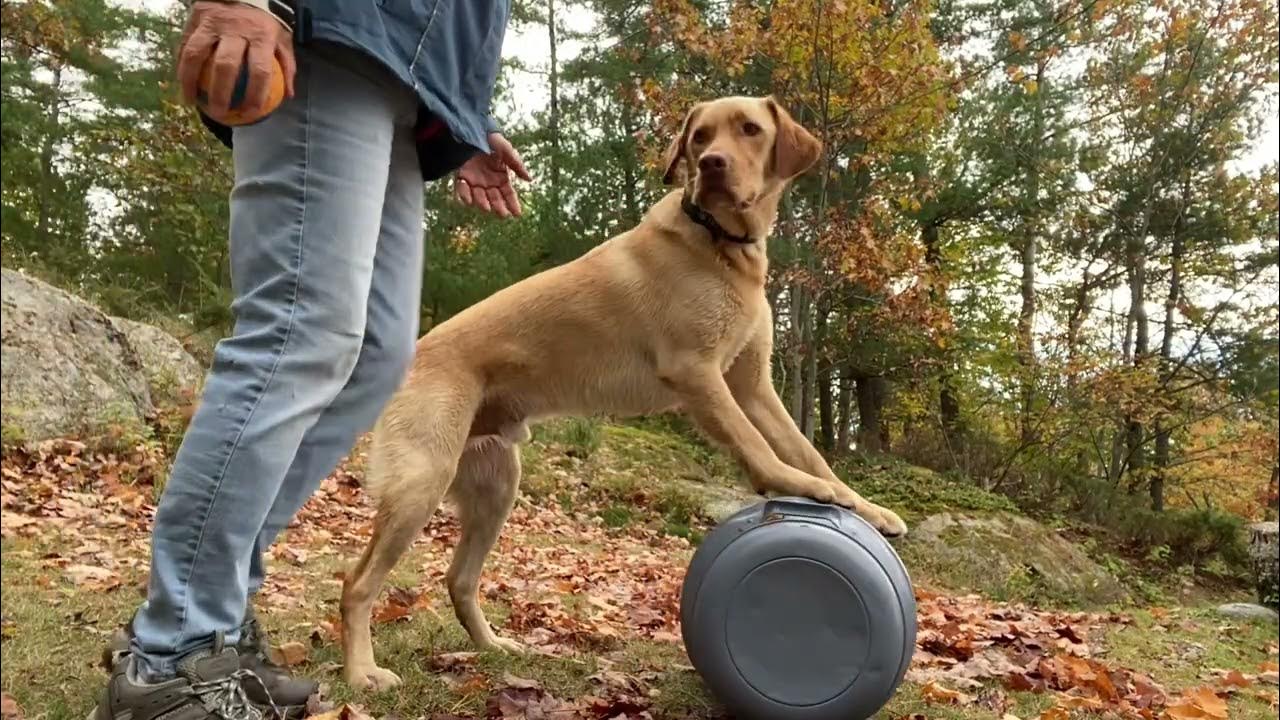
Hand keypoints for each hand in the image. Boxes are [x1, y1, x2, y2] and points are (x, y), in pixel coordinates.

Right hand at [177, 1, 296, 120]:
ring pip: (196, 54)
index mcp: (261, 36)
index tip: (251, 112)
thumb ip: (286, 66)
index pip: (260, 70)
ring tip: (191, 100)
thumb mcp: (282, 38)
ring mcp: (212, 23)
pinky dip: (181, 65)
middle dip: (221, 93)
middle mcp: (235, 29)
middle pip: (225, 65)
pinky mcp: (196, 19)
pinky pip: (185, 45)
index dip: (256, 94)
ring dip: (190, 80)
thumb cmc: (264, 21)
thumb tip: (289, 95)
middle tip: (220, 113)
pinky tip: (182, 83)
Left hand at [454, 133, 532, 217]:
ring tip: (487, 207)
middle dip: (498, 206)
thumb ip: (517, 165)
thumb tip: (529, 179)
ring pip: (479, 197)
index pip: (508, 193)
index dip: (513, 203)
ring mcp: (474, 180)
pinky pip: (462, 189)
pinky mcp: (461, 176)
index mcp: (500, 176)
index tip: (517, 214)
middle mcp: (488, 181)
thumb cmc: (491, 139)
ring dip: (482, 203)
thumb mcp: (506, 150)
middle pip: (494, 198)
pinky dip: (465, 195)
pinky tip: (468, 200)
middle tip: (502, 213)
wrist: (472, 129)